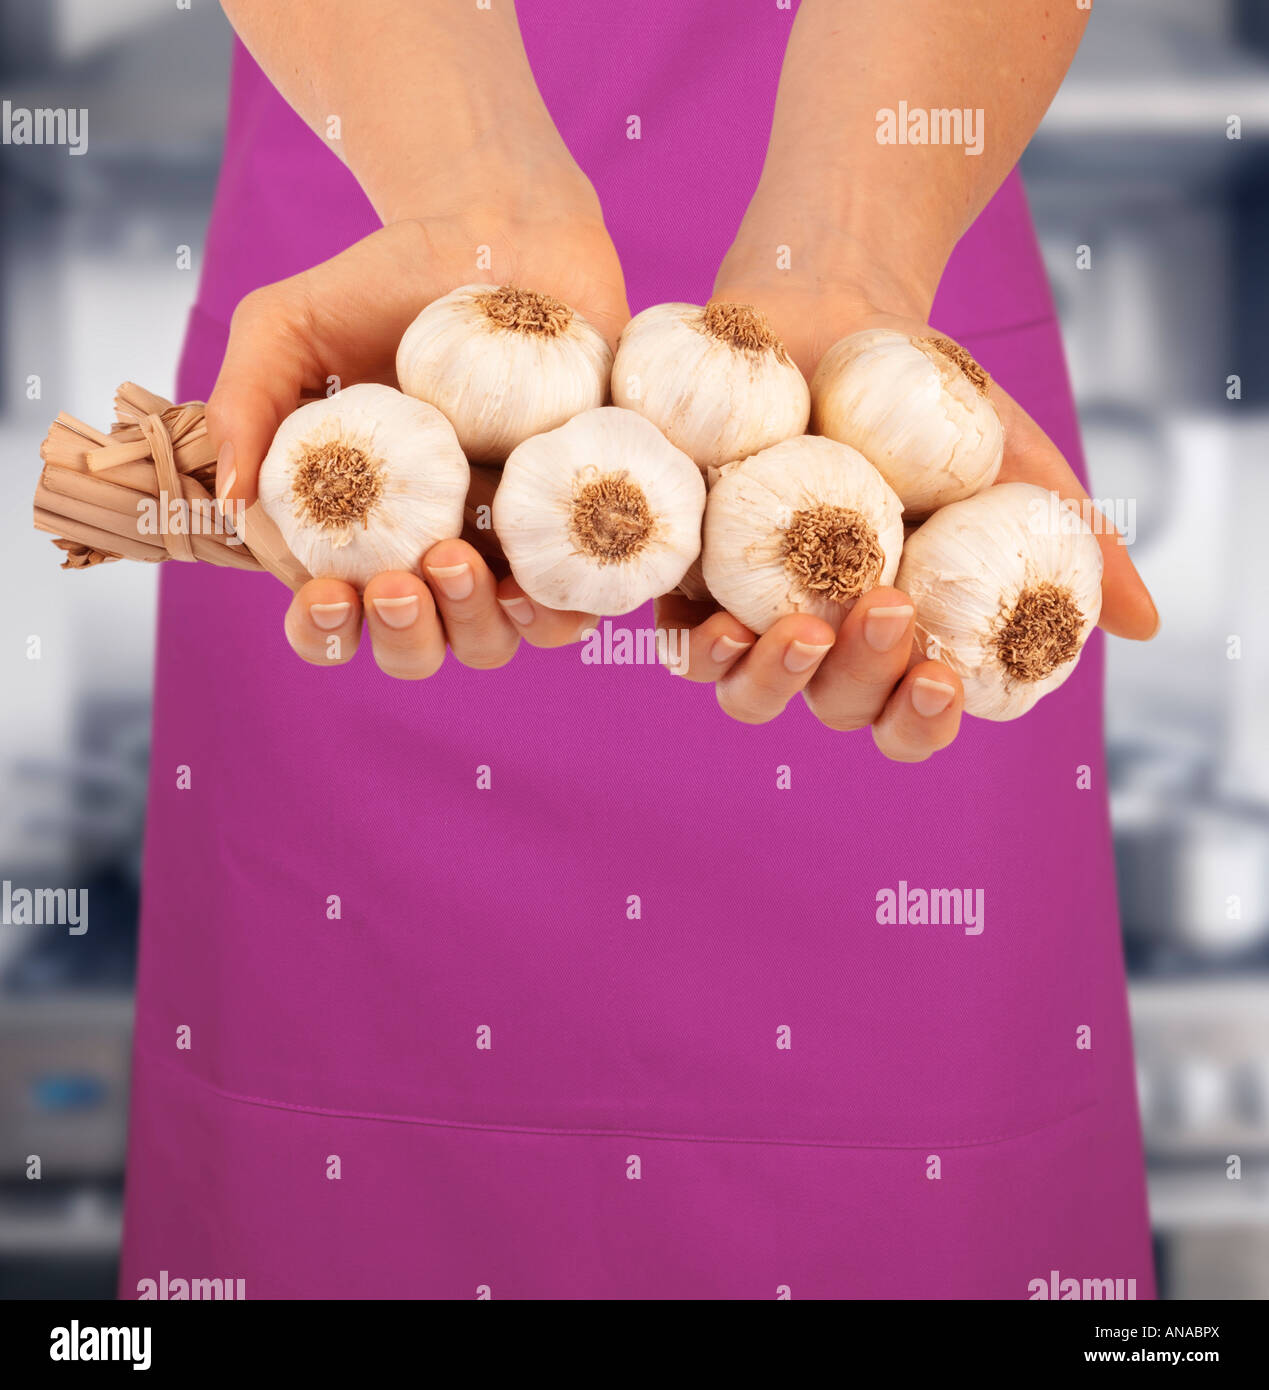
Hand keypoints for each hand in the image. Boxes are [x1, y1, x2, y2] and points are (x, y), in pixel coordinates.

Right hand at [207, 212, 628, 676]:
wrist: (502, 228)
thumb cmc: (385, 282)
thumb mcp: (286, 326)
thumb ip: (244, 404)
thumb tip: (230, 501)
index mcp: (359, 527)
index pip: (332, 614)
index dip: (323, 629)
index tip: (327, 594)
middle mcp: (430, 549)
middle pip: (415, 647)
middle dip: (403, 636)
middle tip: (397, 582)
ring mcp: (507, 543)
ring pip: (492, 642)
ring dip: (471, 628)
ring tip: (455, 561)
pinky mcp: (578, 522)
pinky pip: (575, 604)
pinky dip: (555, 615)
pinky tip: (532, 584)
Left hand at [657, 280, 1157, 759]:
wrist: (836, 313)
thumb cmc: (931, 399)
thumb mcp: (1015, 463)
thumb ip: (1074, 541)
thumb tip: (1143, 626)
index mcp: (896, 635)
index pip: (907, 718)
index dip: (919, 722)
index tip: (940, 677)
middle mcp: (821, 636)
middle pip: (828, 706)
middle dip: (855, 680)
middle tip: (884, 607)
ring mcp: (749, 605)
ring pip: (742, 688)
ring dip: (766, 678)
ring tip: (796, 627)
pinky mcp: (689, 564)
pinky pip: (674, 627)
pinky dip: (691, 639)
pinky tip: (714, 618)